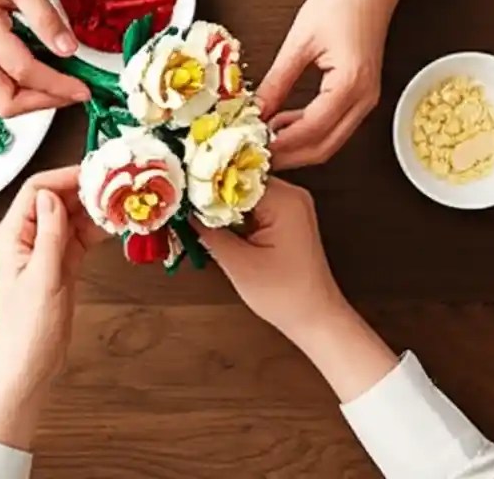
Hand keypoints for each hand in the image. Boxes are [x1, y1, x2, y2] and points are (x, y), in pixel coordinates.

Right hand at [0, 0, 89, 116]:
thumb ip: (45, 16)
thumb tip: (68, 49)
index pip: (23, 72)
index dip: (58, 85)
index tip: (85, 88)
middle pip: (5, 101)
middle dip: (45, 102)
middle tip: (77, 92)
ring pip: (1, 97)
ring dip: (35, 97)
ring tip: (67, 83)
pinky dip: (24, 85)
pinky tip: (47, 72)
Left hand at [0, 167, 106, 448]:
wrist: (28, 365)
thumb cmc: (27, 329)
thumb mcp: (42, 278)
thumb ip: (49, 235)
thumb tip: (53, 194)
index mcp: (14, 234)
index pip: (38, 189)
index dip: (66, 176)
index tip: (96, 172)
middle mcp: (29, 236)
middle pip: (59, 197)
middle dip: (88, 188)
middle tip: (120, 183)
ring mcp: (46, 249)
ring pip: (74, 215)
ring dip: (98, 207)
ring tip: (126, 201)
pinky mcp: (62, 263)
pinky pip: (82, 235)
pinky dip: (101, 229)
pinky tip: (120, 225)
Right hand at [197, 178, 397, 401]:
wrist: (315, 317)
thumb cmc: (283, 295)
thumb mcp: (238, 263)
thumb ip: (208, 230)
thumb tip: (182, 208)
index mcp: (284, 200)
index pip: (236, 176)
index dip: (206, 183)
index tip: (179, 190)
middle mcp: (292, 194)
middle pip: (241, 180)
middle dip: (212, 192)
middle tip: (181, 202)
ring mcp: (291, 204)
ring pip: (245, 192)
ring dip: (222, 204)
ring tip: (194, 213)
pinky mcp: (287, 217)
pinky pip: (254, 205)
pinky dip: (235, 214)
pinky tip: (216, 225)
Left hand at [255, 0, 397, 168]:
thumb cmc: (341, 2)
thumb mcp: (299, 41)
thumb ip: (277, 80)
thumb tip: (255, 109)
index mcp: (350, 85)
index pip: (311, 130)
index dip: (280, 145)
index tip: (253, 148)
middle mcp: (364, 99)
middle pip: (324, 147)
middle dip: (289, 156)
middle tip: (255, 155)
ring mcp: (366, 101)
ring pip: (330, 142)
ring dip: (298, 147)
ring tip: (264, 141)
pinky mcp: (362, 96)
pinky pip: (335, 127)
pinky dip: (309, 133)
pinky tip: (283, 125)